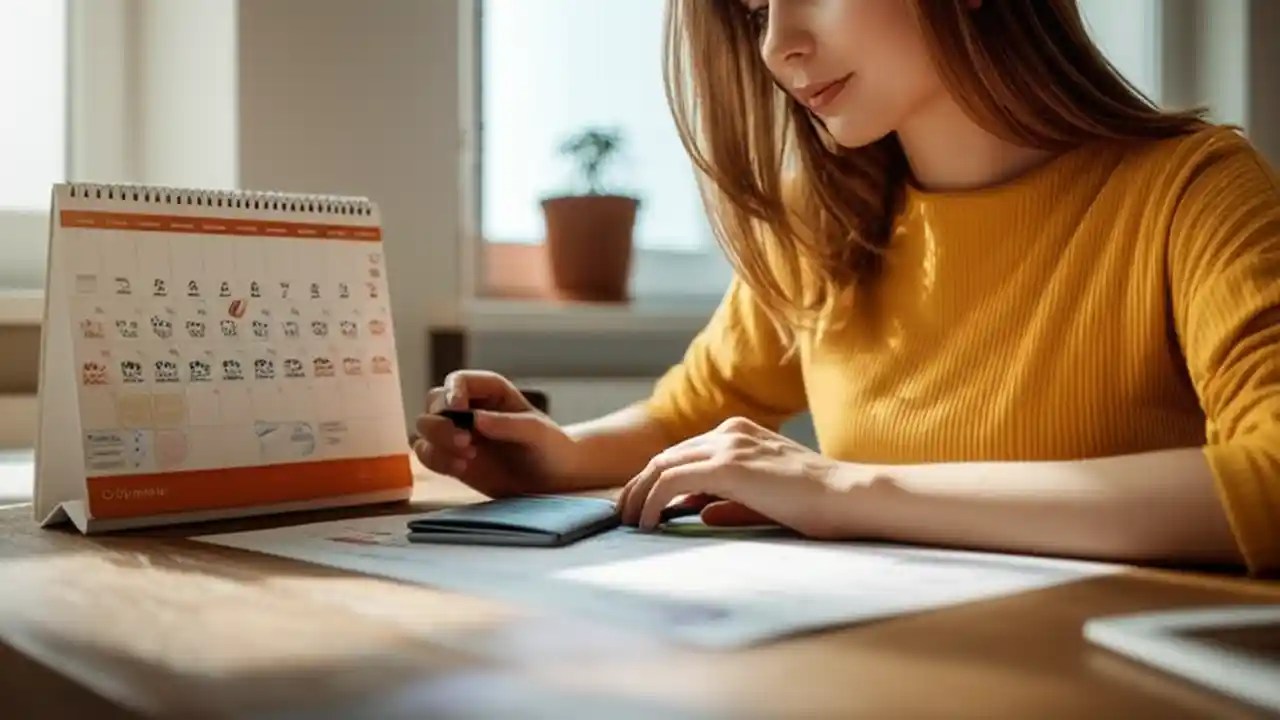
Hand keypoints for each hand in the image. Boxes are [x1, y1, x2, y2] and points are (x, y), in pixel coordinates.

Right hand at [413, 370, 578, 497]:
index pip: (458, 380)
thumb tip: (475, 419)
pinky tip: (461, 468)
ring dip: (437, 442)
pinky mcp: (453, 459)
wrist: (555, 480)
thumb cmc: (551, 447)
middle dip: (442, 422)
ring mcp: (458, 434)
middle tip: (466, 442)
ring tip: (466, 458)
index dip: (452, 391)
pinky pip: (428, 455)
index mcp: (490, 392)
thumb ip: (509, 424)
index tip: (458, 408)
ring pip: (425, 428)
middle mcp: (469, 409)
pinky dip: (437, 461)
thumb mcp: (538, 432)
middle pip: (434, 403)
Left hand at [616, 417, 849, 535]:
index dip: (656, 480)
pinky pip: (670, 481)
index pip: (684, 454)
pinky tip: (648, 524)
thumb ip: (730, 501)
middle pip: (665, 456)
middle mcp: (729, 431)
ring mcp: (727, 445)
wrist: (847, 496)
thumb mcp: (766, 498)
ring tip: (629, 523)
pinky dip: (651, 501)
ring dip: (638, 495)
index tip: (641, 507)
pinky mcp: (725, 466)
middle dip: (639, 486)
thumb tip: (698, 511)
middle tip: (624, 515)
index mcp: (740, 432)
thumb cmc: (818, 503)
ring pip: (661, 466)